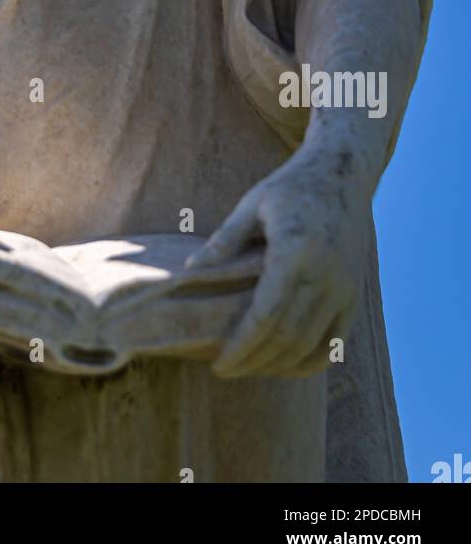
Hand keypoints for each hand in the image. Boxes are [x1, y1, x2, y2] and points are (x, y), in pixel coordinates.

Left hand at [185, 149, 367, 378]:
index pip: (265, 316)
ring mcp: (344, 287)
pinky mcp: (354, 293)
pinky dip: (311, 361)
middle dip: (254, 361)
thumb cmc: (290, 186)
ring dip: (278, 364)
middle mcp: (325, 275)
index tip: (218, 365)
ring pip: (310, 344)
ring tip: (249, 368)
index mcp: (295, 252)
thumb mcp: (252, 204)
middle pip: (286, 337)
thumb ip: (224, 240)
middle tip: (227, 370)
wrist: (342, 173)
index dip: (241, 346)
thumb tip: (189, 269)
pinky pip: (335, 342)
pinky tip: (285, 366)